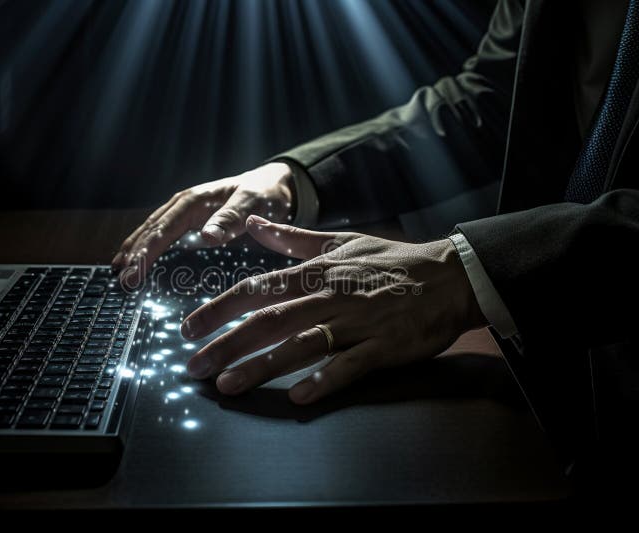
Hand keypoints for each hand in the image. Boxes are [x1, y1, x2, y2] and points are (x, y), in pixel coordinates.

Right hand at [112, 162, 294, 285]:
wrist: (272, 185)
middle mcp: (183, 206)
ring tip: (117, 273)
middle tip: (120, 281)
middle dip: (133, 255)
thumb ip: (231, 219)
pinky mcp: (189, 224)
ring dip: (134, 252)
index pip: (163, 229)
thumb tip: (208, 236)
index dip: (145, 251)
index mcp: (193, 201)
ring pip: (152, 233)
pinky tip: (137, 263)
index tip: (132, 271)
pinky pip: (162, 237)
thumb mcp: (252, 203)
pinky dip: (147, 249)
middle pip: (151, 232)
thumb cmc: (263, 194)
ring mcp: (184, 215)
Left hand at [180, 216, 486, 403]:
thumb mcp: (341, 241)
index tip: (189, 328)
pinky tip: (298, 397)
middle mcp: (329, 295)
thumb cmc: (392, 261)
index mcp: (317, 272)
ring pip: (300, 345)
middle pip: (269, 321)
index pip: (257, 288)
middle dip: (226, 343)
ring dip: (261, 366)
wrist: (449, 276)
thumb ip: (293, 238)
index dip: (219, 308)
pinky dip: (324, 380)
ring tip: (227, 385)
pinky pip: (349, 365)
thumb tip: (254, 224)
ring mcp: (356, 322)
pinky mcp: (383, 346)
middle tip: (193, 366)